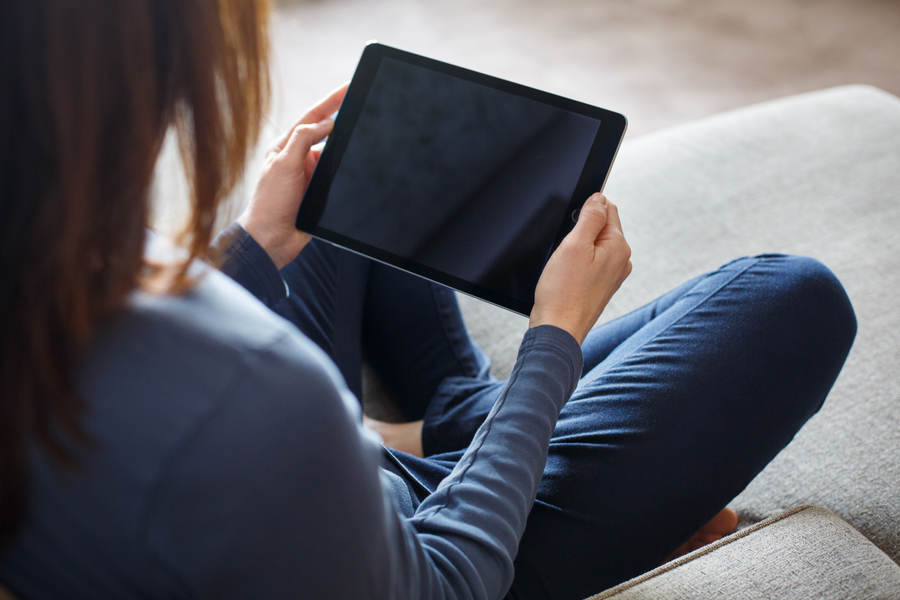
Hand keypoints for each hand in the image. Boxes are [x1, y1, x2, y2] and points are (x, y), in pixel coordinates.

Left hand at [237, 83, 347, 268]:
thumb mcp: (283, 164)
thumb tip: (326, 123)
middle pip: (327, 134)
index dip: (331, 101)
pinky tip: (358, 168)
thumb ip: (303, 140)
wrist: (271, 240)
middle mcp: (300, 159)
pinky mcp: (321, 194)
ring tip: (365, 138)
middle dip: (345, 121)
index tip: (349, 88)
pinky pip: (339, 179)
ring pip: (336, 157)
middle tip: (364, 105)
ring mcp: (311, 177)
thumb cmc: (269, 203)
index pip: (312, 118)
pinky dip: (347, 173)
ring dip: (347, 150)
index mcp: (287, 147)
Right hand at [529, 193, 631, 344]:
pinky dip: (575, 264)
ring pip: (592, 246)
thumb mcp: (575, 245)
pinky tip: (565, 276)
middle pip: (600, 227)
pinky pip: (588, 263)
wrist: (557, 331)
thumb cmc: (563, 293)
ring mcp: (612, 275)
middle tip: (564, 251)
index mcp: (619, 247)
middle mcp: (621, 261)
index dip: (584, 211)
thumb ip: (590, 217)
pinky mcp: (600, 287)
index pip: (607, 209)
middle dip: (579, 232)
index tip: (569, 229)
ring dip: (575, 249)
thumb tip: (599, 197)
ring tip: (564, 267)